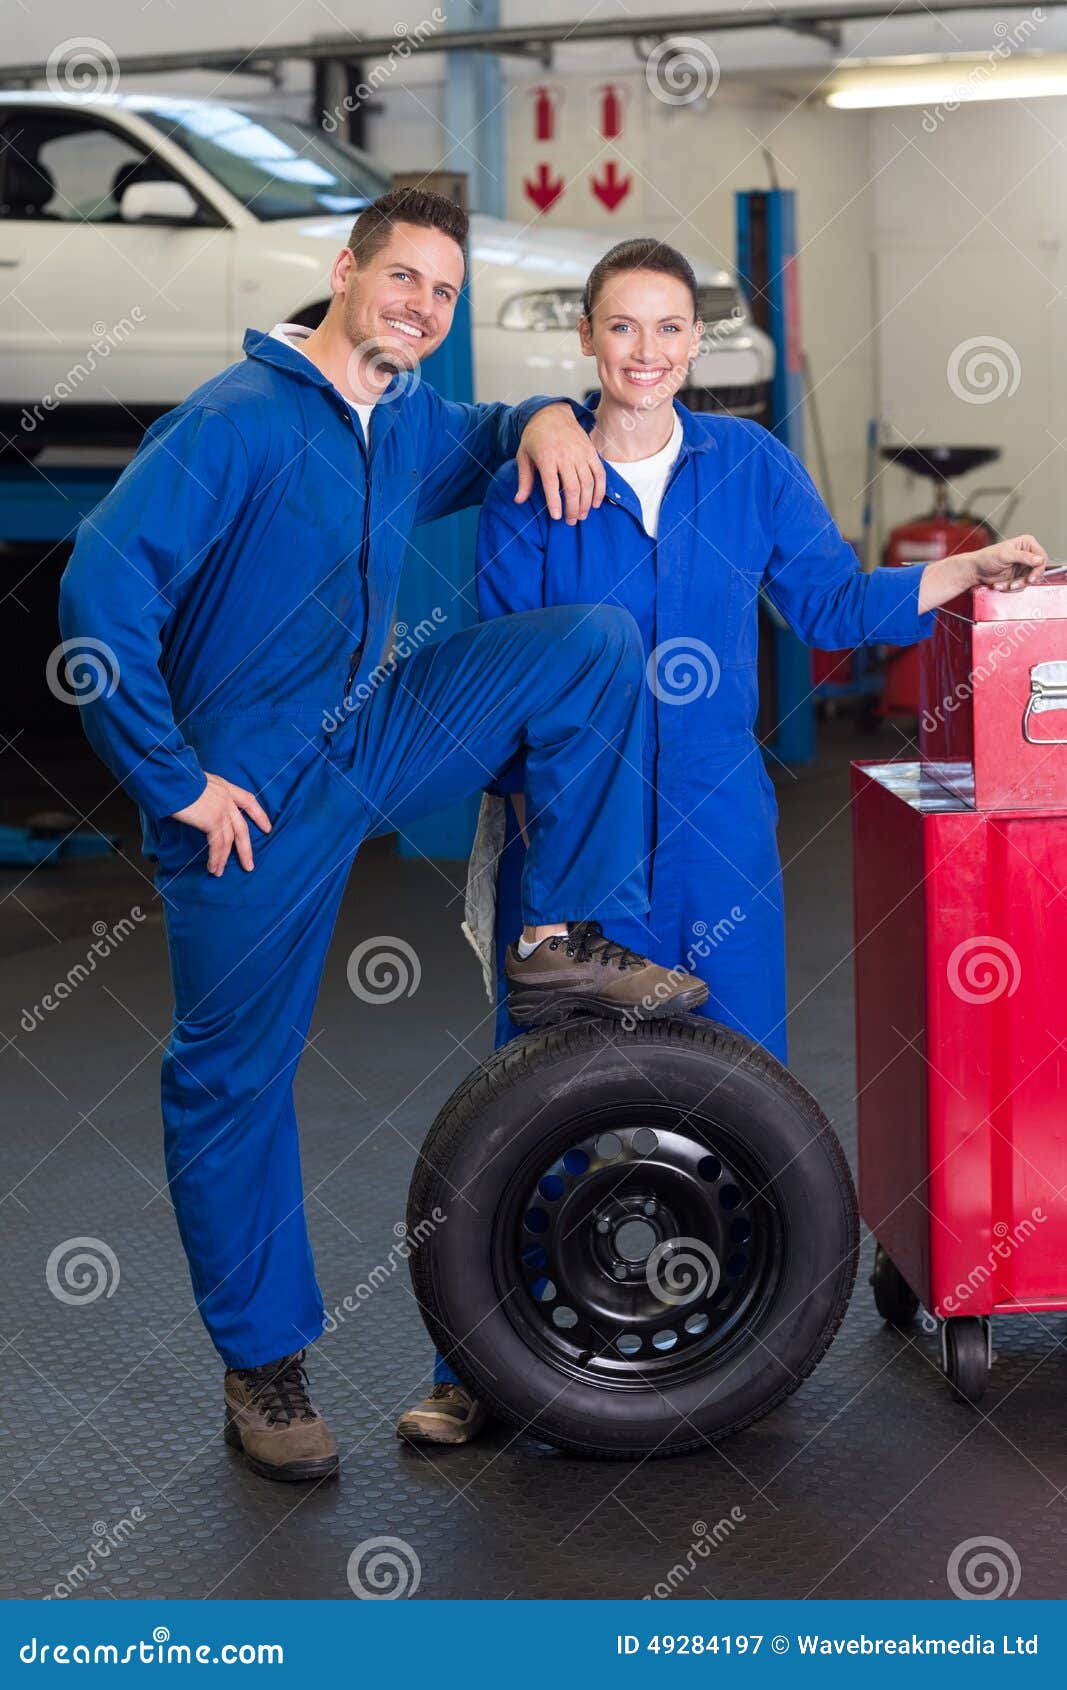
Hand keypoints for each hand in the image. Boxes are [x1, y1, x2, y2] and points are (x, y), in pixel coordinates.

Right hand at [171, 773, 270, 875]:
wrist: (170, 776)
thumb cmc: (174, 778)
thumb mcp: (195, 781)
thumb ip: (203, 794)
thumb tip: (198, 806)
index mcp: (224, 786)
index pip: (248, 800)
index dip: (259, 815)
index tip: (267, 827)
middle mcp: (226, 797)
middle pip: (242, 827)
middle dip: (246, 848)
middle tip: (249, 864)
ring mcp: (221, 809)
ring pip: (230, 840)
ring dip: (224, 859)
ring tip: (219, 872)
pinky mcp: (212, 820)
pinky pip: (218, 844)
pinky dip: (216, 858)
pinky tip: (213, 868)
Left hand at [514, 402, 605, 523]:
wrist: (552, 413)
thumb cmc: (535, 437)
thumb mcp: (523, 455)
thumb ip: (524, 479)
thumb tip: (519, 500)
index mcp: (546, 457)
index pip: (552, 484)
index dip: (555, 502)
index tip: (556, 517)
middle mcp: (565, 455)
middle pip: (573, 487)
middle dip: (573, 508)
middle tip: (571, 521)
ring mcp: (580, 453)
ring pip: (588, 483)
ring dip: (586, 502)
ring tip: (582, 516)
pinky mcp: (591, 452)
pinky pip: (599, 474)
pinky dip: (600, 490)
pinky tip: (595, 503)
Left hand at [970, 533, 1047, 591]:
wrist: (975, 570)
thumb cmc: (987, 557)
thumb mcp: (1005, 555)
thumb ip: (1023, 557)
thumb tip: (1039, 559)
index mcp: (1026, 543)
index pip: (1041, 556)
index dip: (1038, 568)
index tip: (1031, 577)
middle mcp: (1027, 555)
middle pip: (1038, 571)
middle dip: (1026, 579)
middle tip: (1016, 584)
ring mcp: (1023, 567)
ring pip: (1029, 580)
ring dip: (1016, 585)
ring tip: (1004, 584)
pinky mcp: (1018, 577)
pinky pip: (1021, 586)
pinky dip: (1010, 587)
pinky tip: (1000, 584)